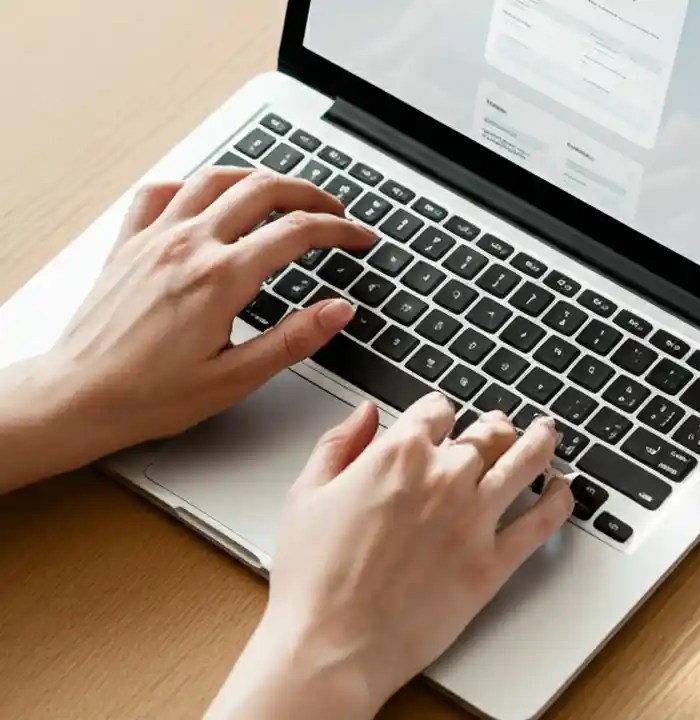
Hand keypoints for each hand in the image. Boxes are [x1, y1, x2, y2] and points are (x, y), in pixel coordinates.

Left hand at [0, 169, 374, 489]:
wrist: (79, 397)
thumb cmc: (150, 395)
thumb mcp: (237, 378)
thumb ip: (294, 339)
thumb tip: (338, 310)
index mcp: (221, 278)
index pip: (298, 232)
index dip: (340, 230)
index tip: (359, 237)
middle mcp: (189, 246)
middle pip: (263, 189)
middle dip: (310, 193)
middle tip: (333, 211)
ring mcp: (155, 237)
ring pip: (216, 178)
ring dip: (258, 178)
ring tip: (283, 194)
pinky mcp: (128, 243)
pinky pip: (161, 191)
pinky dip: (192, 185)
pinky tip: (207, 198)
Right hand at [207, 396, 575, 719]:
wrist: (331, 644)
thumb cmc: (313, 580)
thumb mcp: (307, 495)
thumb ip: (339, 444)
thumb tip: (364, 413)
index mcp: (398, 455)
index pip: (437, 409)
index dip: (441, 413)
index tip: (444, 419)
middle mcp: (444, 478)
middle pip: (487, 433)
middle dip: (494, 426)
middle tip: (500, 428)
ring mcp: (475, 518)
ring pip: (526, 462)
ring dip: (541, 443)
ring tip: (548, 435)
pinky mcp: (494, 561)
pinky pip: (542, 522)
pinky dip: (560, 500)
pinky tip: (564, 491)